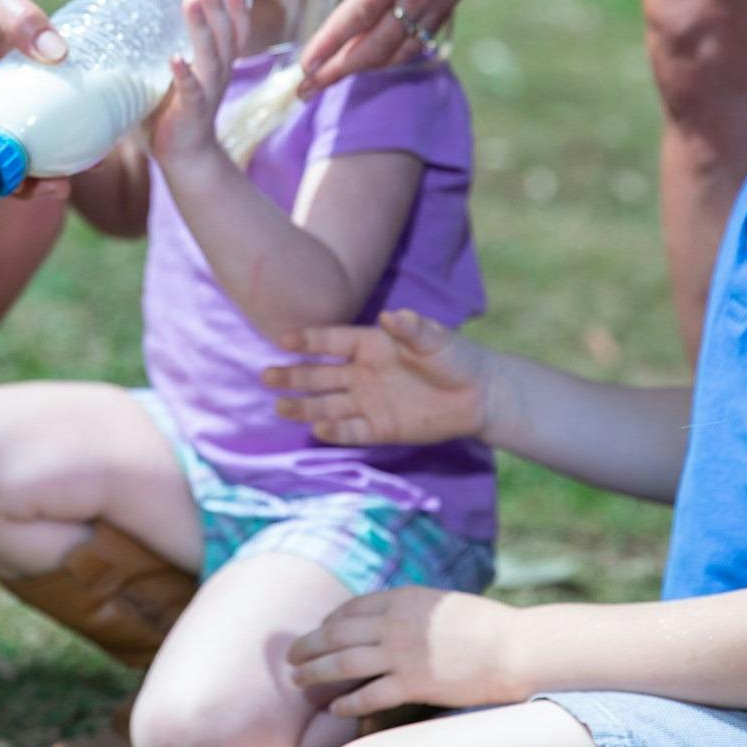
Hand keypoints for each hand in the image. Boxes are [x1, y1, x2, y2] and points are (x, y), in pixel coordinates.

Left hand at [147, 0, 248, 166]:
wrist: (185, 158)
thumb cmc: (171, 113)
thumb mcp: (166, 78)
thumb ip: (152, 54)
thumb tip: (112, 27)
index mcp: (216, 65)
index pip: (234, 32)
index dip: (238, 9)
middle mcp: (218, 75)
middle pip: (224, 35)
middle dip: (217, 7)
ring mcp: (207, 92)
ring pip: (211, 56)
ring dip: (201, 28)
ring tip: (190, 2)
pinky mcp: (192, 111)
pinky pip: (191, 91)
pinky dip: (184, 75)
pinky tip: (175, 59)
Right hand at [264, 310, 489, 445]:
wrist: (479, 395)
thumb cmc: (455, 357)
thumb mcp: (434, 338)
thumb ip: (411, 328)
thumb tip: (389, 315)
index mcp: (369, 346)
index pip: (331, 342)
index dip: (308, 341)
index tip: (284, 341)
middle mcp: (362, 374)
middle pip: (320, 375)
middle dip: (294, 376)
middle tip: (266, 376)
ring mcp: (369, 402)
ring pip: (328, 405)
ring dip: (304, 406)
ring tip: (280, 406)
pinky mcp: (381, 428)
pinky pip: (352, 431)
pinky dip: (336, 431)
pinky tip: (317, 428)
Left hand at [288, 587, 522, 714]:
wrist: (515, 647)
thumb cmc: (484, 625)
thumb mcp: (440, 603)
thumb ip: (410, 609)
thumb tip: (387, 618)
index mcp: (403, 598)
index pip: (351, 609)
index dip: (329, 622)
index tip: (319, 632)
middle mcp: (396, 623)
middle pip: (337, 634)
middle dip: (309, 646)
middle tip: (290, 658)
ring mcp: (403, 654)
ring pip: (344, 664)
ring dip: (316, 672)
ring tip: (298, 681)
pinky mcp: (415, 684)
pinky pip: (370, 695)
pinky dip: (348, 703)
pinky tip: (335, 708)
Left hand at [297, 0, 552, 95]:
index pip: (359, 13)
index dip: (330, 43)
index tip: (304, 64)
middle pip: (377, 45)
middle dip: (338, 71)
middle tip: (306, 87)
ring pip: (400, 49)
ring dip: (364, 69)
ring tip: (332, 78)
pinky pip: (421, 39)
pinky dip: (394, 56)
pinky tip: (373, 59)